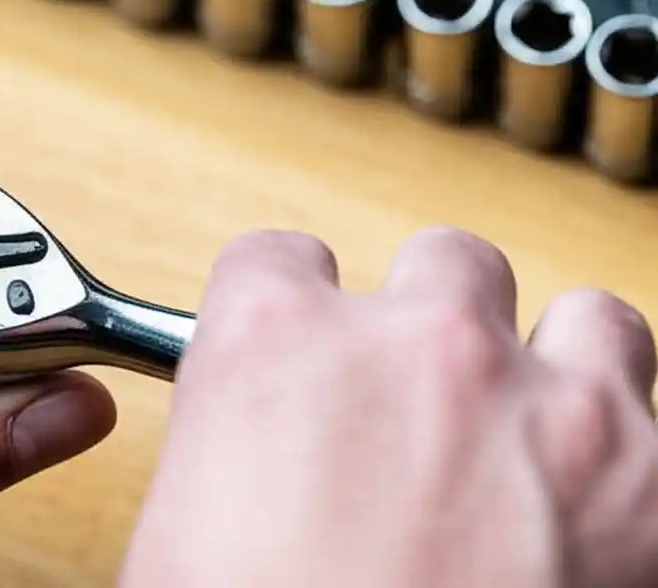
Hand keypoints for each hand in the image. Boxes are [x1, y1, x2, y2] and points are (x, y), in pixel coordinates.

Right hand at [122, 228, 657, 586]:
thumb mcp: (184, 538)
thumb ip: (233, 451)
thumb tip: (264, 459)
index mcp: (276, 349)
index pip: (277, 258)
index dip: (286, 303)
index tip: (302, 342)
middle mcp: (419, 350)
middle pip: (443, 265)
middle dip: (433, 325)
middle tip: (423, 406)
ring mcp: (553, 410)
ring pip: (588, 322)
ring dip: (562, 370)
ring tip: (536, 443)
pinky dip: (638, 463)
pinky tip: (597, 521)